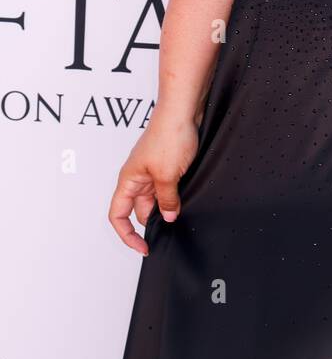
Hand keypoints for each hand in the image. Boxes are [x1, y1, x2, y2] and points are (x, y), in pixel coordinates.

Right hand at [108, 112, 199, 254]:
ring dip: (166, 207)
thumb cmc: (169, 136)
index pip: (118, 215)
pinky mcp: (167, 163)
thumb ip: (167, 200)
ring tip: (181, 214)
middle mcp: (137, 177)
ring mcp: (152, 170)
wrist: (183, 110)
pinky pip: (166, 187)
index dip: (127, 235)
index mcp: (128, 180)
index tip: (143, 247)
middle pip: (139, 209)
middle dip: (153, 221)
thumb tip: (169, 217)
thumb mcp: (167, 175)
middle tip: (171, 232)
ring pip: (155, 198)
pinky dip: (174, 195)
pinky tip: (186, 199)